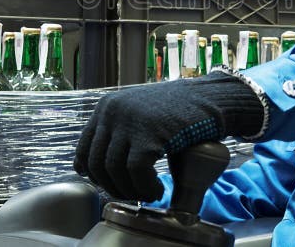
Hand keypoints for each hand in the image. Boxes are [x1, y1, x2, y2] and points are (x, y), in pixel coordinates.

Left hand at [74, 71, 263, 201]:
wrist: (209, 100)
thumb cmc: (176, 114)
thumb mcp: (139, 117)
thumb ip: (118, 134)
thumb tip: (92, 170)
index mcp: (107, 107)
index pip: (84, 149)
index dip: (94, 175)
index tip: (110, 185)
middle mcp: (113, 111)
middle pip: (97, 163)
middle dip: (113, 187)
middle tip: (133, 195)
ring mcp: (129, 121)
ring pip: (114, 170)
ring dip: (131, 191)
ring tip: (148, 194)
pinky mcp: (149, 133)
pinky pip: (136, 172)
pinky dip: (145, 188)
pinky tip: (157, 191)